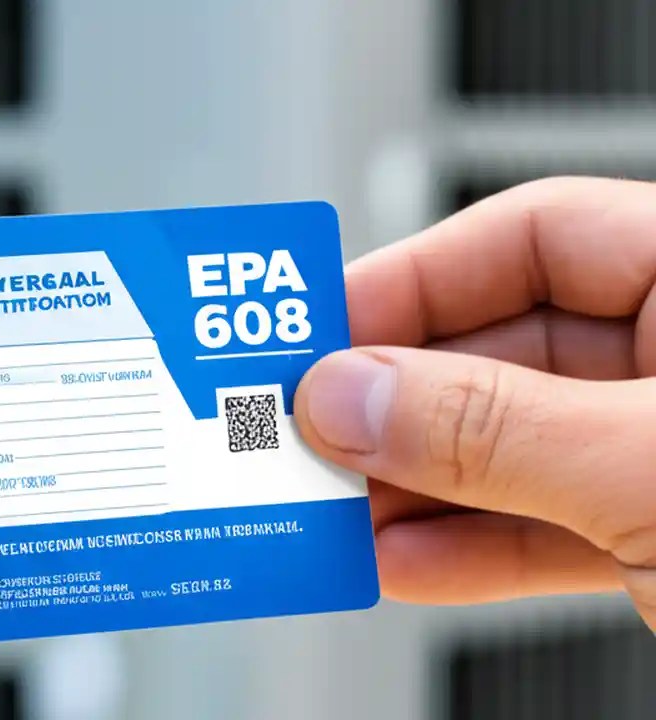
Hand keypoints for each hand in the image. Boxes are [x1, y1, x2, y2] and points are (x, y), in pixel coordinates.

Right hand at [293, 177, 655, 627]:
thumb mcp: (652, 469)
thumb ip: (493, 429)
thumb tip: (350, 396)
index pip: (534, 236)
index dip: (413, 278)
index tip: (318, 333)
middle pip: (503, 351)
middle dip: (396, 406)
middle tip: (305, 435)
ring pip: (513, 449)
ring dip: (414, 488)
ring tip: (333, 510)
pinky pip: (548, 528)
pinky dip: (468, 549)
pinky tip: (401, 561)